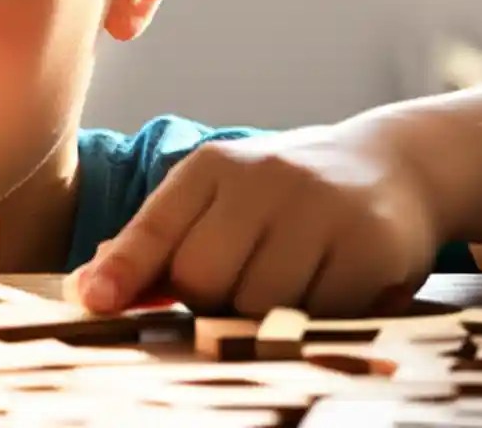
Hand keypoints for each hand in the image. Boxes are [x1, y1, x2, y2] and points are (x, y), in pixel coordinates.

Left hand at [70, 121, 441, 317]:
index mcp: (212, 166)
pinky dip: (317, 317)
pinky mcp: (369, 242)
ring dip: (263, 316)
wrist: (390, 165)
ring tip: (287, 285)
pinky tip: (330, 284)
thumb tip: (90, 285)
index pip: (156, 225)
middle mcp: (263, 176)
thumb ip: (159, 242)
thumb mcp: (218, 199)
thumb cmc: (282, 196)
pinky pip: (320, 314)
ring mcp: (319, 206)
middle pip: (202, 276)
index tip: (95, 302)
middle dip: (207, 302)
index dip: (124, 269)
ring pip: (258, 303)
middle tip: (234, 290)